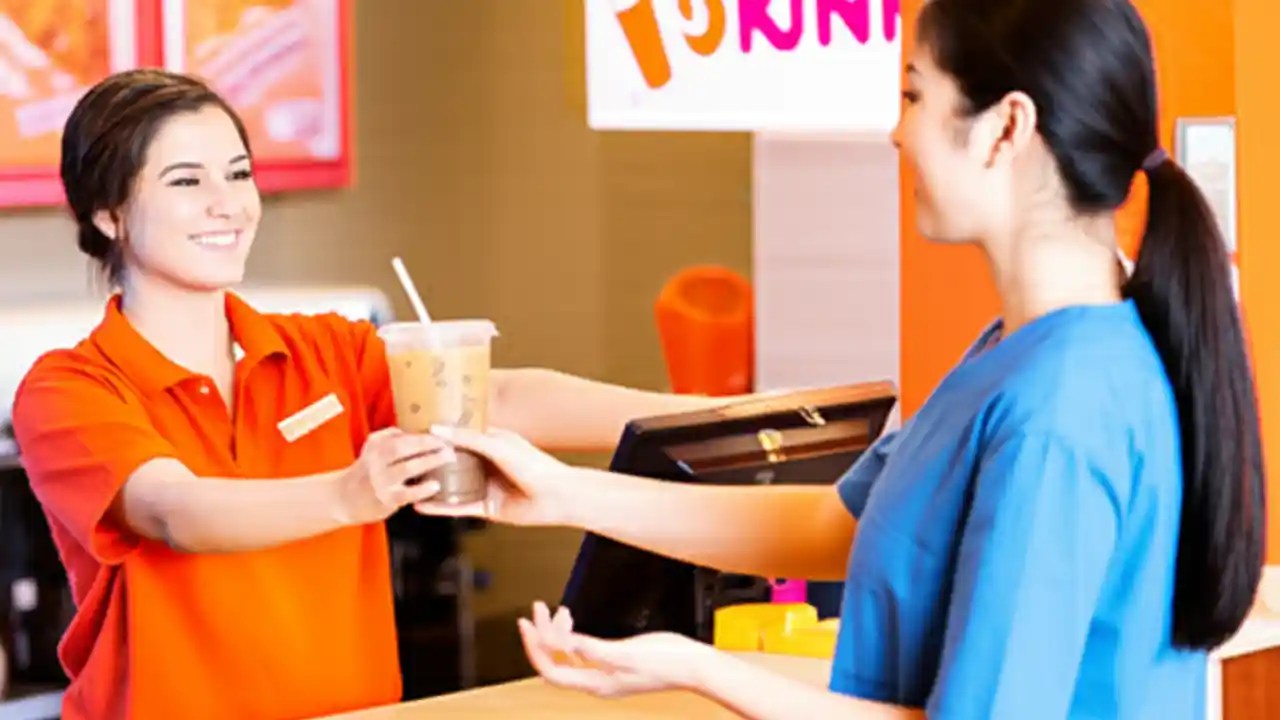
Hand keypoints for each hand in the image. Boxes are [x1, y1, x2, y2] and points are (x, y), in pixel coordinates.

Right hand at [336, 427, 453, 524]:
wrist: (342, 499)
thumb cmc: (365, 472)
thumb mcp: (372, 448)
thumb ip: (390, 436)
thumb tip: (413, 430)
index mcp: (376, 446)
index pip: (401, 437)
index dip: (423, 436)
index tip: (443, 434)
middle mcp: (376, 461)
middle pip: (403, 448)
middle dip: (428, 444)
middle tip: (449, 444)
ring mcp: (381, 481)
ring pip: (408, 468)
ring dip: (430, 461)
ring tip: (449, 458)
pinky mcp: (386, 500)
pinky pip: (407, 493)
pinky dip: (423, 489)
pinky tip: (436, 485)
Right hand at [413, 426, 572, 525]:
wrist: (557, 497)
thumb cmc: (534, 465)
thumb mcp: (498, 446)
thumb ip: (468, 438)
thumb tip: (438, 429)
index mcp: (491, 443)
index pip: (459, 435)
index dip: (440, 433)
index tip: (415, 429)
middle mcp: (486, 463)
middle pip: (453, 461)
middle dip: (431, 459)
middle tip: (402, 456)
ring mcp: (484, 486)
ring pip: (452, 484)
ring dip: (432, 484)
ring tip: (404, 481)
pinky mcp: (485, 507)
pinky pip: (457, 507)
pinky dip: (439, 506)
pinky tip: (419, 505)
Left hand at [516, 600, 711, 698]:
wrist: (694, 666)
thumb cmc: (667, 660)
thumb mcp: (626, 652)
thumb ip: (594, 649)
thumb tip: (564, 644)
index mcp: (596, 683)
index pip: (551, 669)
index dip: (534, 647)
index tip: (525, 623)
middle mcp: (597, 682)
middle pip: (555, 662)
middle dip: (541, 636)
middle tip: (536, 609)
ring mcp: (606, 674)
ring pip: (568, 656)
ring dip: (556, 634)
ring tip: (556, 611)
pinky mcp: (616, 664)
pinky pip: (582, 652)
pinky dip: (572, 637)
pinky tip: (573, 622)